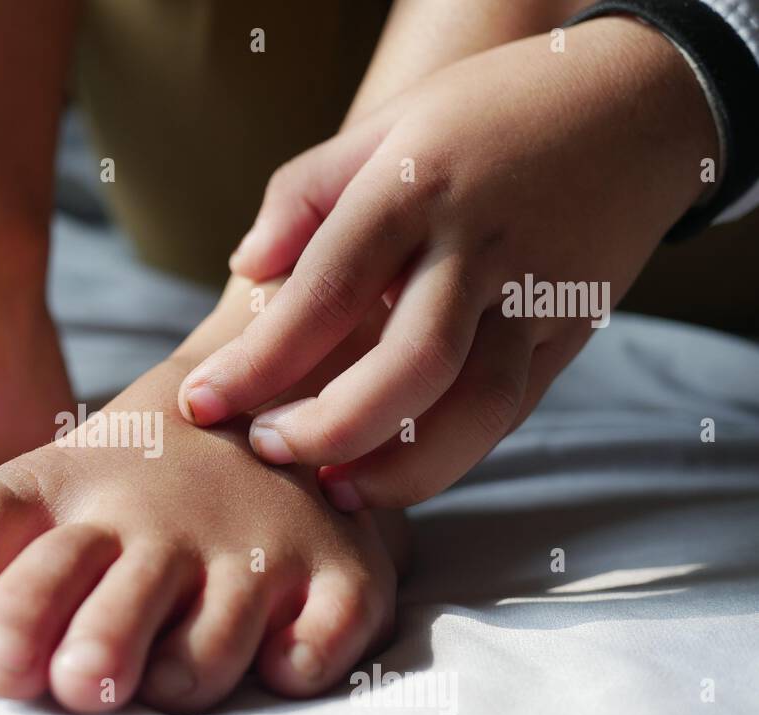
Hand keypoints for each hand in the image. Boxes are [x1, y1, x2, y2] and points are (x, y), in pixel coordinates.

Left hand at [179, 17, 715, 509]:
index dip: (255, 361)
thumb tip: (247, 267)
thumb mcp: (387, 124)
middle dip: (327, 426)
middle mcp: (481, 246)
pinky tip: (395, 470)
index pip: (323, 292)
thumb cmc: (487, 112)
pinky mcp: (572, 332)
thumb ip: (305, 193)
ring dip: (401, 468)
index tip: (200, 403)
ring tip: (334, 487)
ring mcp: (537, 295)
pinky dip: (451, 456)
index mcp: (416, 186)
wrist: (640, 101)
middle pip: (407, 366)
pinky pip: (510, 412)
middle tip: (269, 449)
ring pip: (476, 409)